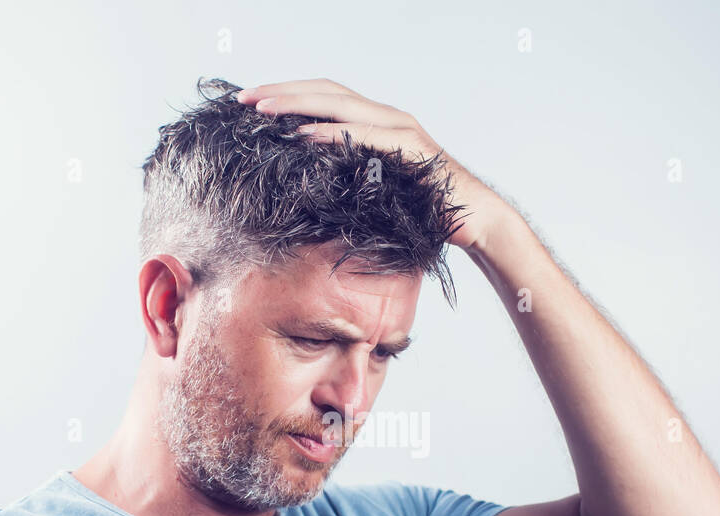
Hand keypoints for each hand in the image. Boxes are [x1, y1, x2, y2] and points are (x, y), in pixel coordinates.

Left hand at [236, 78, 503, 251]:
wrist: (475, 220)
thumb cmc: (425, 211)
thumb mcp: (376, 190)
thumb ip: (348, 178)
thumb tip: (307, 186)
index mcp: (376, 122)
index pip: (324, 97)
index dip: (287, 95)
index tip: (248, 102)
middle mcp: (387, 116)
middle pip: (326, 91)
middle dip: (282, 93)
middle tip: (244, 99)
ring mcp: (402, 128)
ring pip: (342, 104)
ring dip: (299, 105)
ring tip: (264, 111)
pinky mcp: (412, 148)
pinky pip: (366, 135)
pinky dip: (333, 133)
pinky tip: (304, 136)